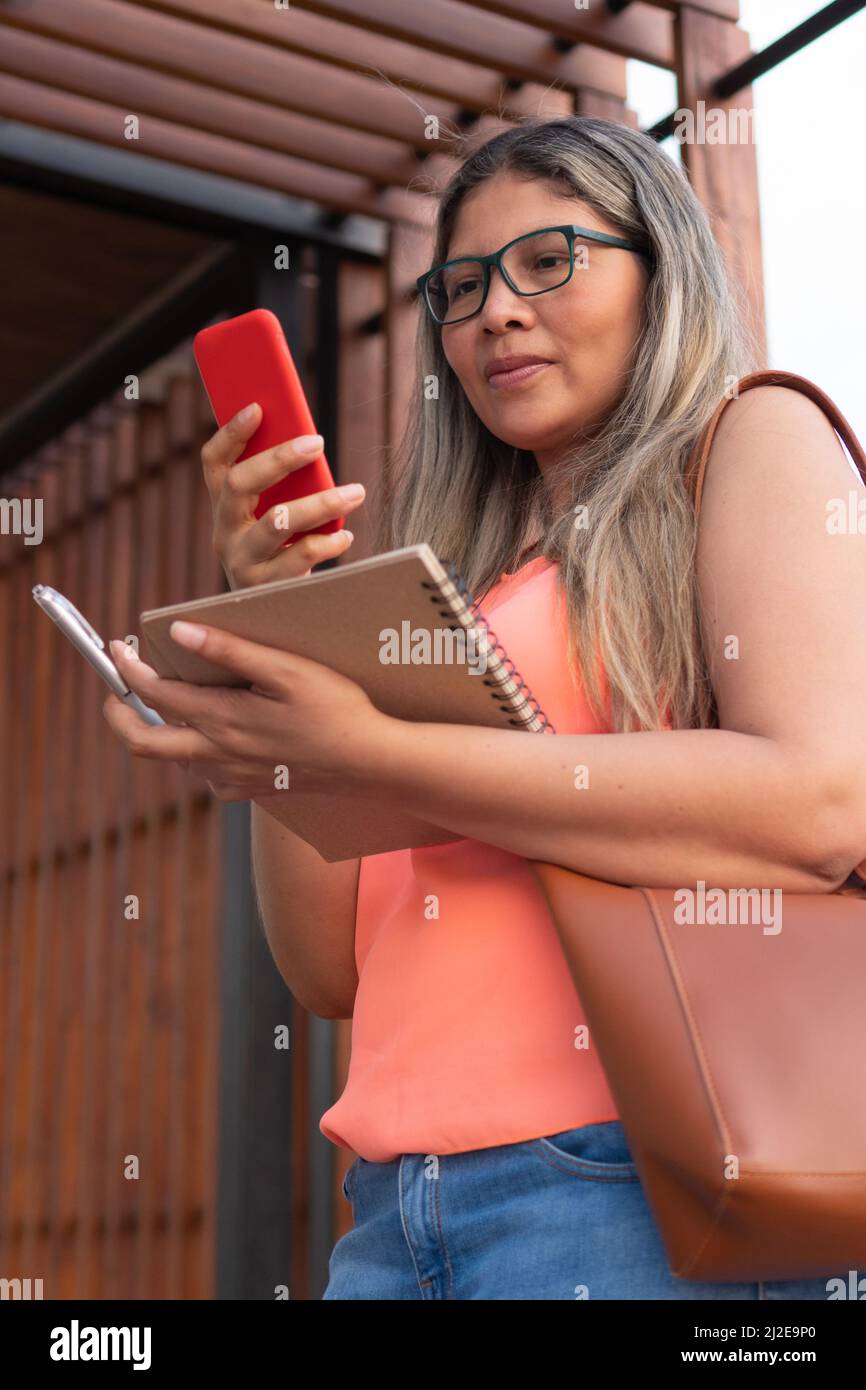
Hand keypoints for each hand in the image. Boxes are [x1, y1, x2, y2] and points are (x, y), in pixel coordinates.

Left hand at [102, 622, 388, 800]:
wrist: (369, 762)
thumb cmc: (336, 708)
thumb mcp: (286, 669)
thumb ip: (230, 651)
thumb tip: (179, 634)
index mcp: (223, 718)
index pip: (154, 693)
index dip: (127, 669)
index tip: (117, 648)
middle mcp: (218, 753)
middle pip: (142, 742)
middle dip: (119, 713)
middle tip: (118, 688)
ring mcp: (231, 776)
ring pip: (173, 758)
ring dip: (161, 730)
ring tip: (170, 700)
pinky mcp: (247, 789)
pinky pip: (204, 775)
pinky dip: (195, 752)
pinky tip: (214, 732)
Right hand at [202, 402, 366, 590]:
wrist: (267, 619)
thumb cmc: (279, 555)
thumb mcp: (270, 518)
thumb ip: (282, 489)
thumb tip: (312, 447)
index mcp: (223, 507)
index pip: (214, 462)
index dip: (231, 433)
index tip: (257, 407)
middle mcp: (224, 532)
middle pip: (240, 484)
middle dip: (279, 459)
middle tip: (318, 442)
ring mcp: (241, 561)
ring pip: (276, 523)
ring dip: (320, 503)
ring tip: (355, 492)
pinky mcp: (264, 588)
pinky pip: (297, 560)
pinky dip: (326, 544)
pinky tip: (345, 535)